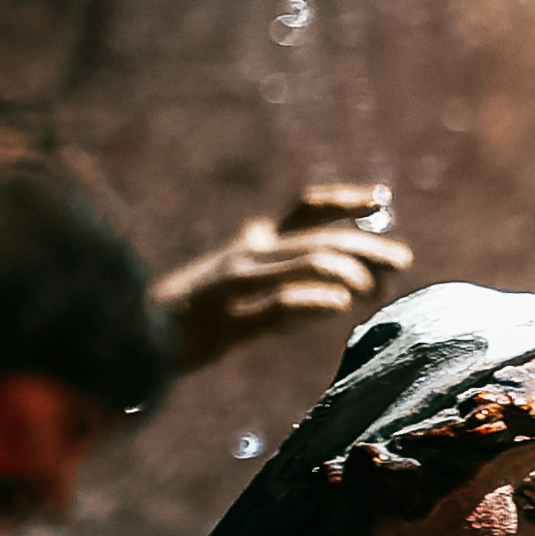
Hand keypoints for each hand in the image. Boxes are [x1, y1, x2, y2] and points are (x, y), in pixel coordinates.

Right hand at [154, 202, 417, 374]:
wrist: (132, 338)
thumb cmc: (190, 316)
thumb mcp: (236, 280)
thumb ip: (279, 271)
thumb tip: (340, 278)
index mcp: (252, 244)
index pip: (306, 209)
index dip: (345, 200)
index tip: (382, 198)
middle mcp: (248, 255)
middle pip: (319, 239)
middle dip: (366, 247)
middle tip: (402, 260)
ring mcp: (238, 286)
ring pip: (303, 263)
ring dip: (346, 272)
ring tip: (370, 288)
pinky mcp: (228, 320)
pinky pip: (276, 304)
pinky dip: (311, 301)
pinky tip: (339, 306)